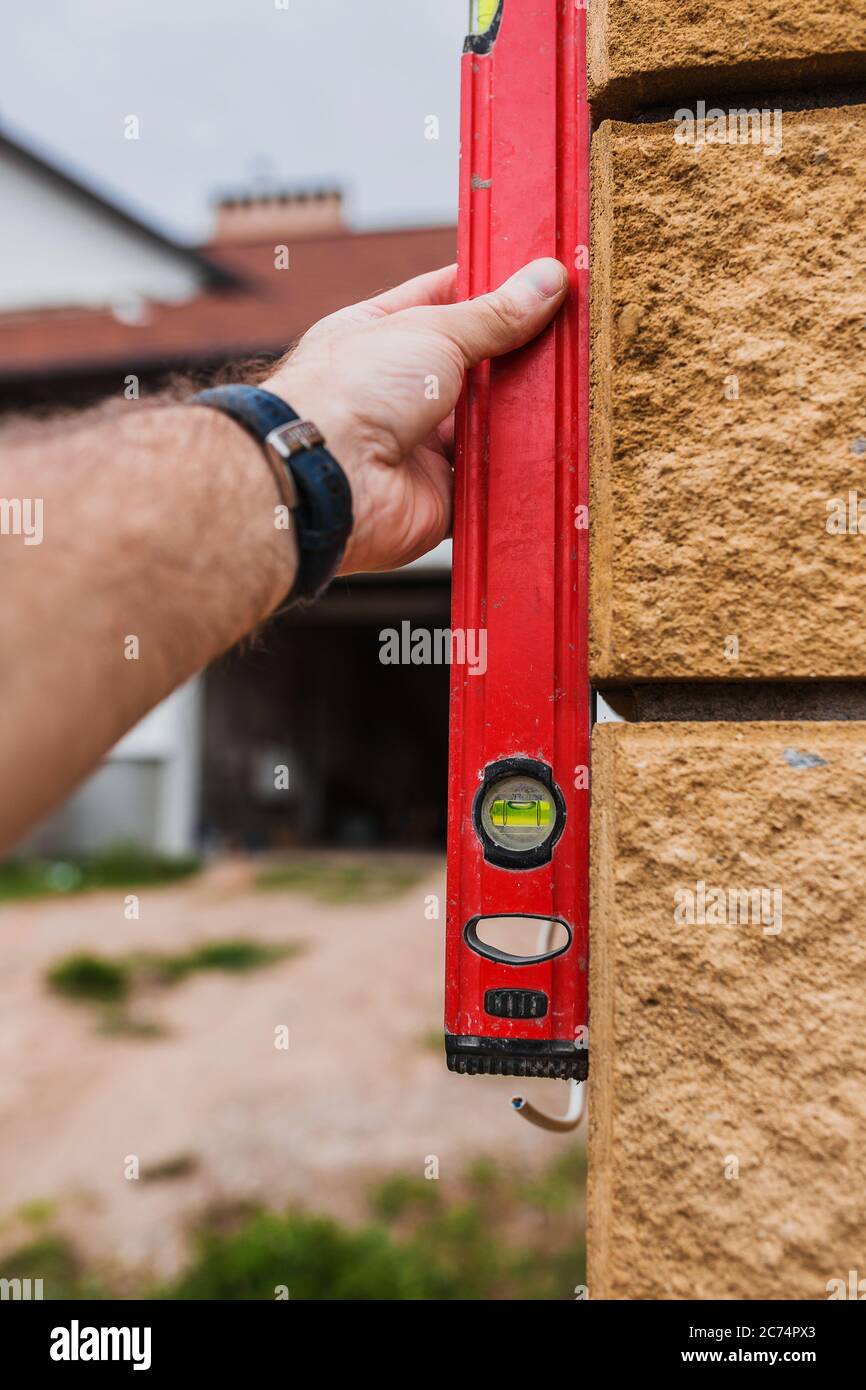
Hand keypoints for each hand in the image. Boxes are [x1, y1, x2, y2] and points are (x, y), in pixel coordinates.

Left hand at [261, 258, 568, 573]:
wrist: (329, 480)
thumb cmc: (352, 391)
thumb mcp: (431, 330)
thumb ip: (493, 314)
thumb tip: (546, 280)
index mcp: (380, 333)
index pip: (443, 299)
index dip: (489, 288)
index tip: (539, 277)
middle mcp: (398, 390)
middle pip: (473, 367)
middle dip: (515, 356)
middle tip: (569, 335)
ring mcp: (418, 445)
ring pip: (486, 426)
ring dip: (520, 414)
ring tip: (571, 388)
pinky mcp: (440, 495)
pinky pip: (489, 481)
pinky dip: (516, 470)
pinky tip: (553, 446)